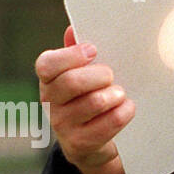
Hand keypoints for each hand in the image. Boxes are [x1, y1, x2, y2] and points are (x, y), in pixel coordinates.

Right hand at [35, 26, 133, 173]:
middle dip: (99, 75)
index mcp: (47, 80)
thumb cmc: (86, 99)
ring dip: (115, 94)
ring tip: (120, 93)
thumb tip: (73, 29)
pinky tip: (126, 107)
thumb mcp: (80, 75)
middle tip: (111, 75)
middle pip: (72, 82)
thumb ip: (75, 53)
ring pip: (94, 103)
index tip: (93, 51)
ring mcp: (63, 125)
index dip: (70, 55)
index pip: (47, 65)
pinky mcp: (80, 143)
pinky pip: (109, 123)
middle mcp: (50, 102)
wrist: (89, 144)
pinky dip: (124, 112)